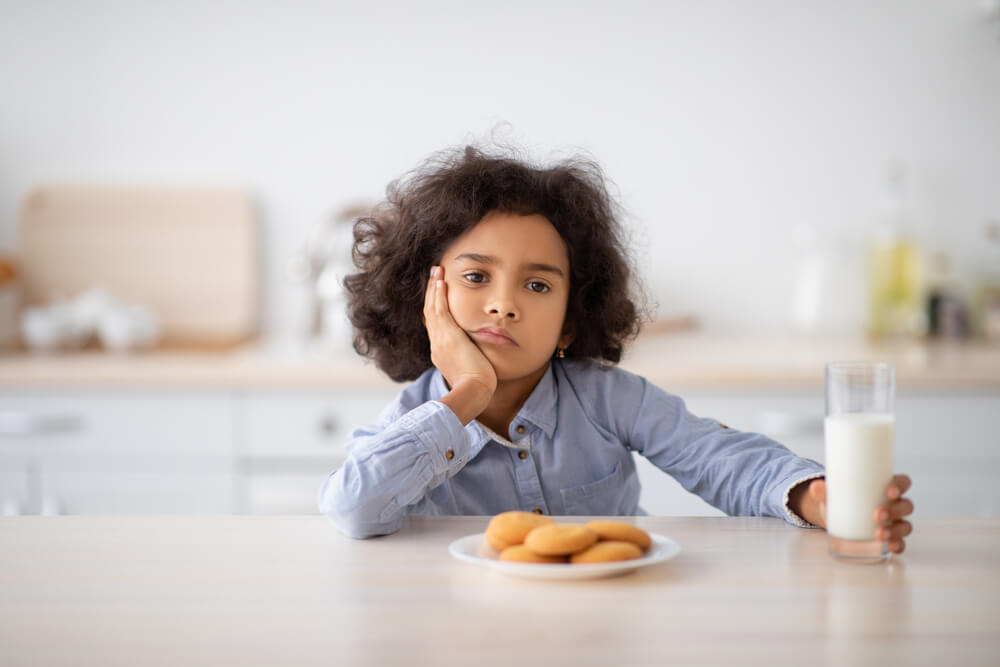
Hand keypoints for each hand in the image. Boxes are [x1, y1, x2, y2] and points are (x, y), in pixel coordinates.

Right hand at [423, 266, 496, 422]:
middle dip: (432, 295)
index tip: (437, 297)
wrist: (473, 391)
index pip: (435, 327)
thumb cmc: (478, 387)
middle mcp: (437, 345)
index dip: (435, 310)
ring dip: (434, 288)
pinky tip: (441, 281)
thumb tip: (482, 359)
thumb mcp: (473, 372)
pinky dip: (439, 294)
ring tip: (436, 272)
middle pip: (430, 314)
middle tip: (433, 277)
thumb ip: (473, 361)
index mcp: (441, 354)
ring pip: (432, 308)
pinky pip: (440, 309)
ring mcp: (440, 340)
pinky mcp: (448, 335)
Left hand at [796, 474, 913, 553]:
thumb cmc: (841, 499)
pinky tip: (890, 547)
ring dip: (896, 530)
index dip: (900, 486)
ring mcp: (895, 522)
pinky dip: (898, 545)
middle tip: (876, 515)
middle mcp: (895, 504)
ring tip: (879, 534)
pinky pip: (901, 542)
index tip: (889, 491)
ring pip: (905, 525)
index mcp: (885, 487)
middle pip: (906, 505)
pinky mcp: (891, 537)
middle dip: (894, 510)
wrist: (837, 518)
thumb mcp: (833, 494)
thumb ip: (823, 491)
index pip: (902, 482)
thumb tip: (814, 488)